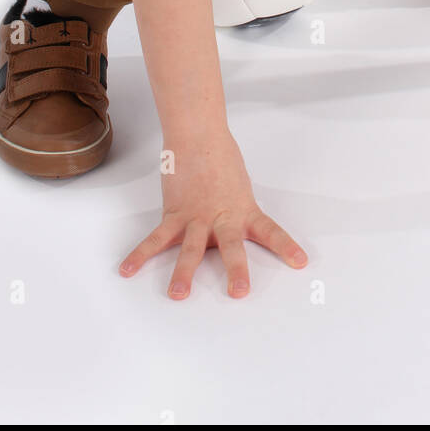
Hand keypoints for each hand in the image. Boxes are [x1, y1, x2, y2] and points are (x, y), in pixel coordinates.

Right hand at [118, 125, 307, 298]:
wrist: (198, 136)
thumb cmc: (220, 158)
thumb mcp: (238, 188)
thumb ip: (236, 213)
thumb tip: (228, 231)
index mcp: (244, 211)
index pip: (271, 231)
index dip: (287, 247)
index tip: (301, 263)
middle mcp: (222, 218)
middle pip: (231, 247)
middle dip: (236, 270)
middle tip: (238, 292)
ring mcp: (196, 218)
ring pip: (190, 249)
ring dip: (183, 273)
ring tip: (178, 294)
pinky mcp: (173, 214)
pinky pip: (156, 239)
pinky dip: (140, 255)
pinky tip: (127, 270)